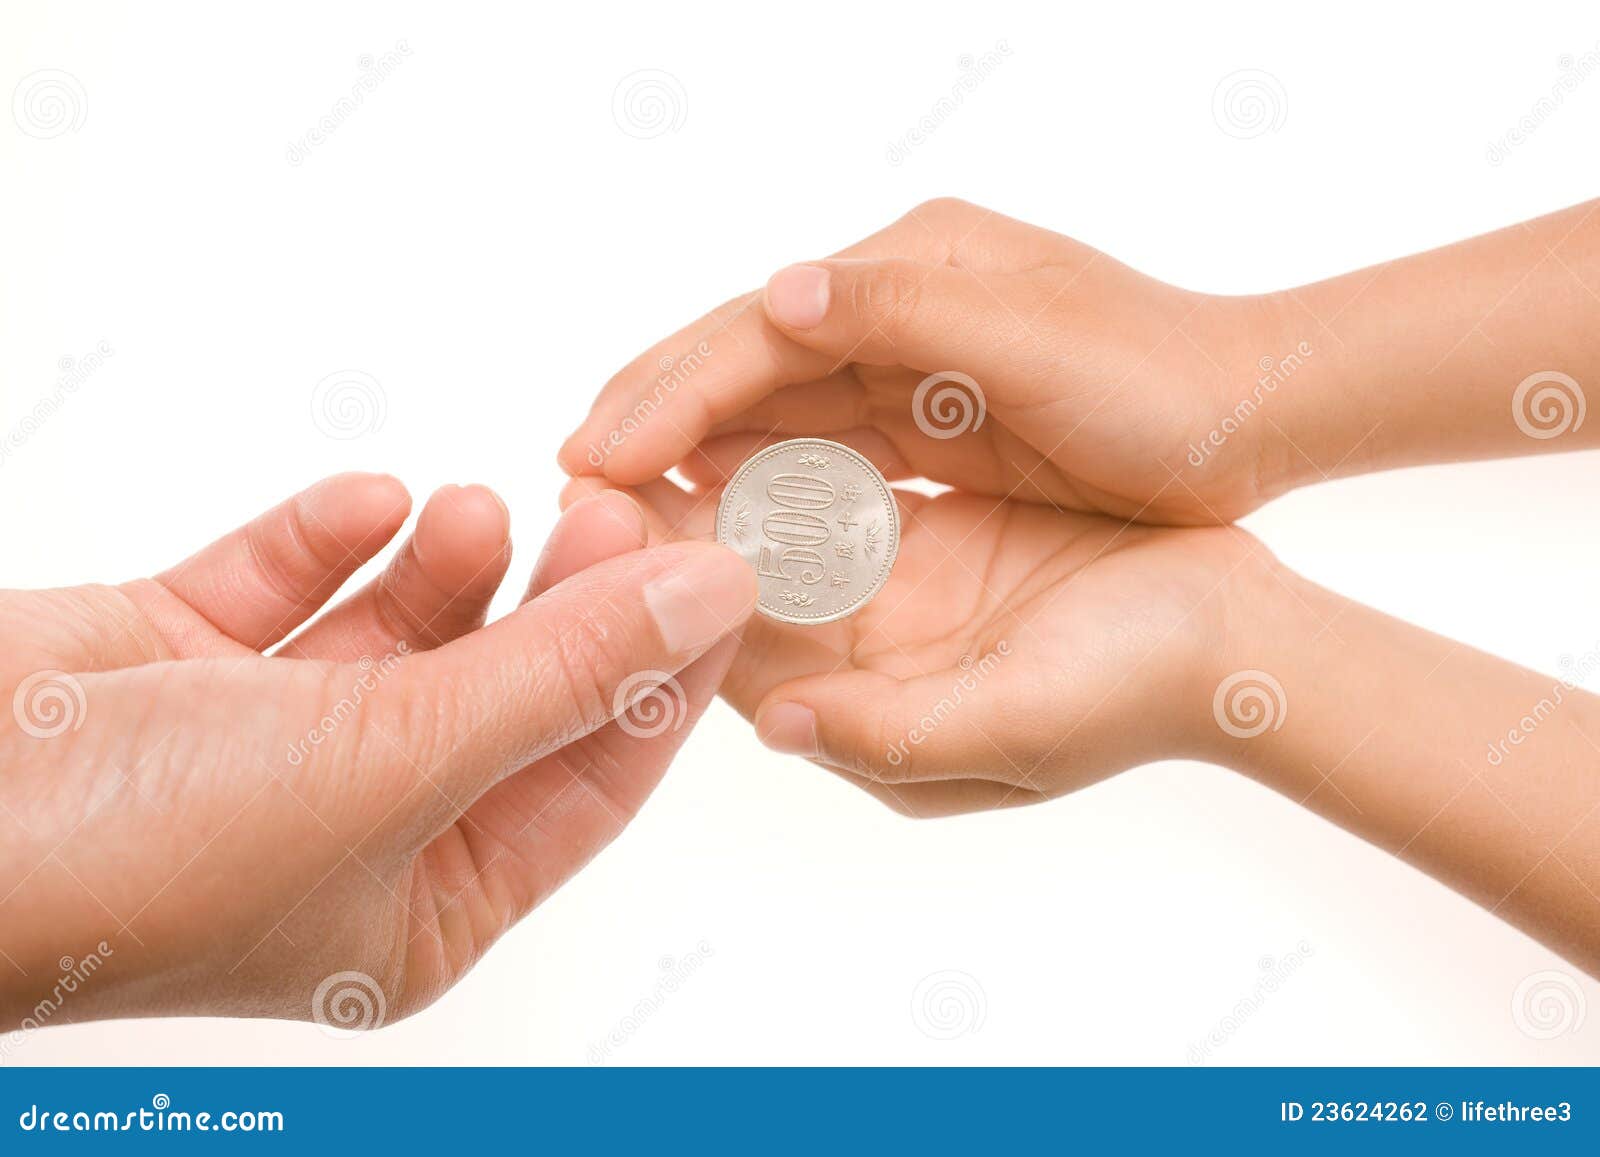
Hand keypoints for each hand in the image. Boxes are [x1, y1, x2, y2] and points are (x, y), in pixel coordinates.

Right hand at [0, 475, 754, 1027]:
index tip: (715, 569)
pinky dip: (328, 539)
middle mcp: (356, 827)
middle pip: (508, 693)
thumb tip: (709, 597)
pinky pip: (283, 584)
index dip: (662, 670)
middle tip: (605, 506)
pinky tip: (368, 501)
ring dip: (451, 563)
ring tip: (474, 506)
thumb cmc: (138, 855)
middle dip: (563, 601)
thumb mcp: (394, 757)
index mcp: (425, 901)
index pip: (592, 776)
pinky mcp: (176, 662)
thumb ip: (560, 668)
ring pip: (405, 633)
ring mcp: (264, 742)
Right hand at [560, 198, 1282, 523]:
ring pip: (777, 408)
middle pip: (749, 363)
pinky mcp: (935, 414)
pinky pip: (828, 448)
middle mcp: (898, 303)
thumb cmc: (1159, 382)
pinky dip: (767, 478)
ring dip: (699, 451)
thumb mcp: (1036, 344)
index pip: (761, 330)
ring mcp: (915, 359)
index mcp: (912, 269)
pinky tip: (718, 512)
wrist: (1252, 415)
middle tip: (571, 475)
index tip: (593, 450)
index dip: (672, 390)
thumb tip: (779, 292)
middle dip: (659, 414)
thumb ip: (907, 315)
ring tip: (618, 499)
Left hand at [561, 472, 1262, 816]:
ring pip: (769, 532)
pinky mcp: (922, 536)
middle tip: (587, 451)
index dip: (661, 589)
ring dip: (710, 476)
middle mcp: (853, 661)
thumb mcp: (1016, 728)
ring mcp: (884, 597)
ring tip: (640, 416)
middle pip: (730, 589)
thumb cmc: (1135, 693)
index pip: (728, 657)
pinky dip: (785, 447)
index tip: (601, 514)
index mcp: (859, 713)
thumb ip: (896, 736)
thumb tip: (779, 730)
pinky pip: (830, 487)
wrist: (1231, 636)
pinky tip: (738, 396)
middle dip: (661, 526)